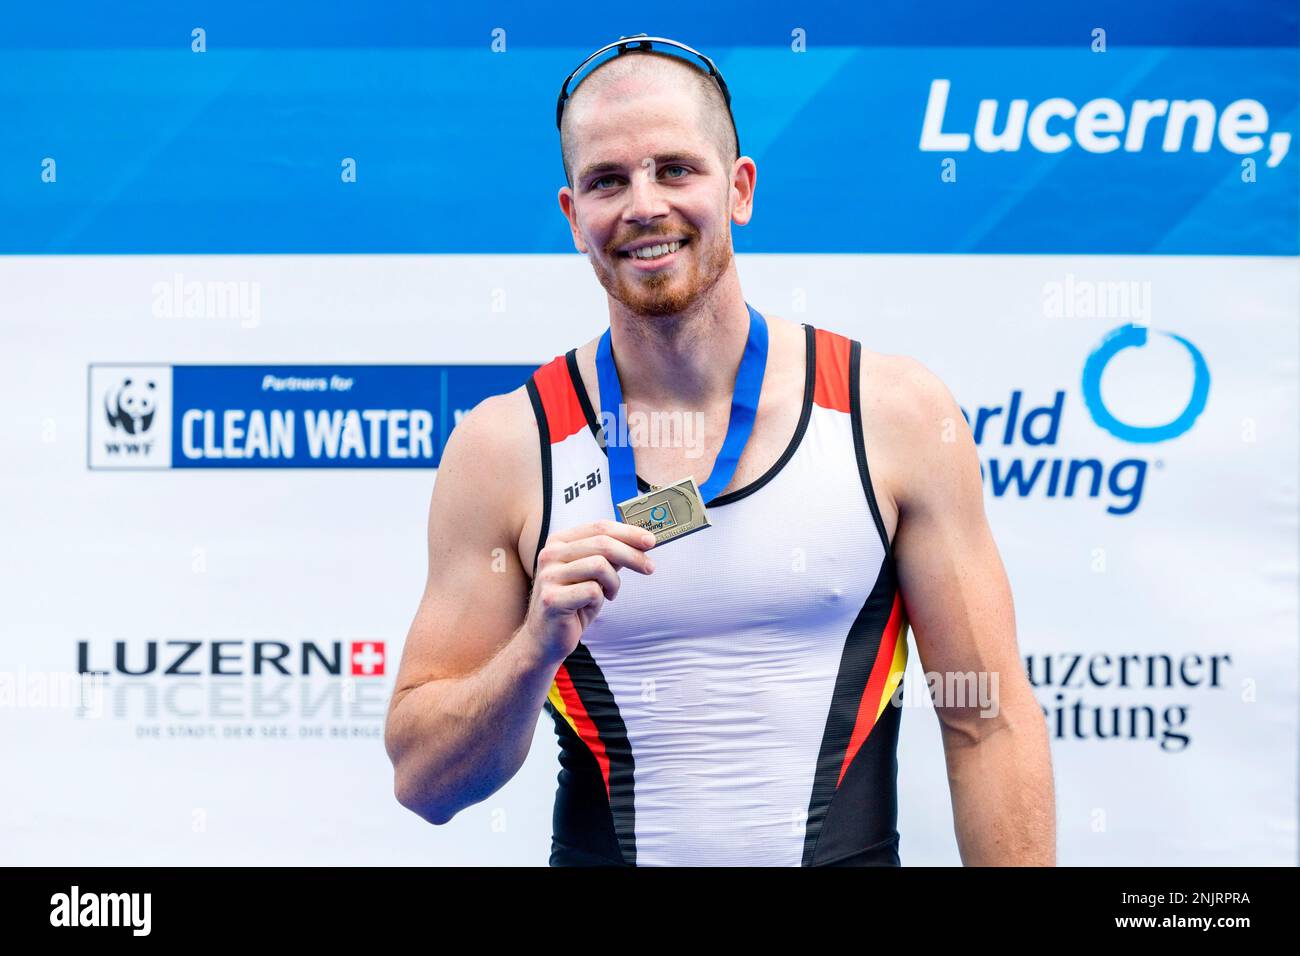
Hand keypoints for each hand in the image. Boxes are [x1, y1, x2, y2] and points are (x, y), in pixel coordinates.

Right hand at [524, 520, 655, 664]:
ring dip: (614, 582)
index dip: (628, 532)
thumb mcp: (593, 575)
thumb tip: (640, 541)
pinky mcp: (552, 598)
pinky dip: (600, 599)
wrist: (545, 638)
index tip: (650, 540)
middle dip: (633, 555)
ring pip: (600, 565)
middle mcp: (550, 554)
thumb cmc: (573, 604)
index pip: (599, 527)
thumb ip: (610, 556)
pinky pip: (592, 591)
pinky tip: (591, 606)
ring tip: (609, 593)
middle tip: (650, 567)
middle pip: (603, 543)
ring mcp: (549, 576)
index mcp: (559, 542)